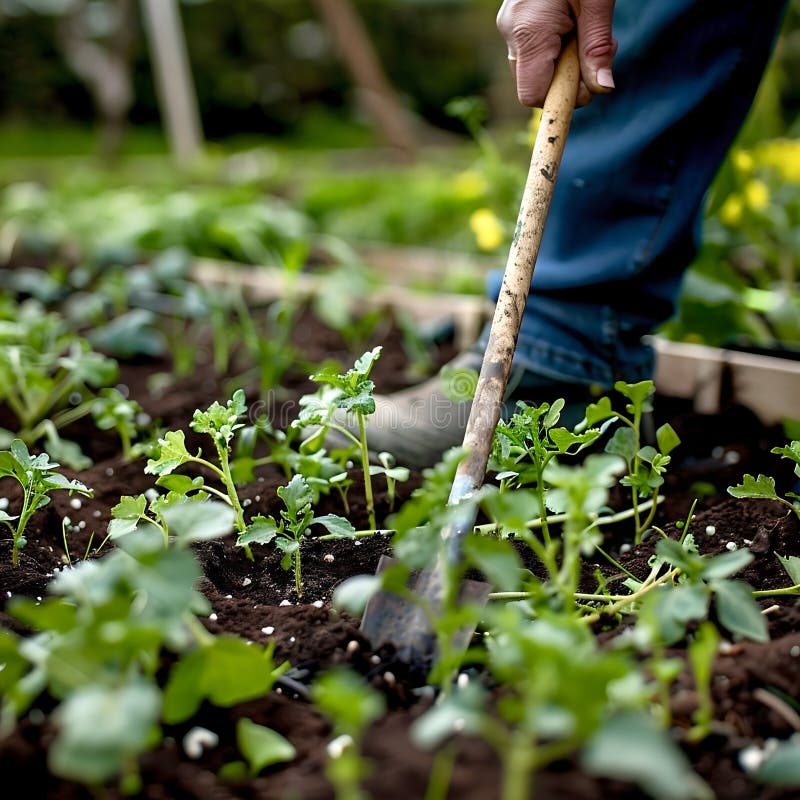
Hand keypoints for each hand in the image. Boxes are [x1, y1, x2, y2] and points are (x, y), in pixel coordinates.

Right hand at [497, 0, 616, 107]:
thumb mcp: (598, 3)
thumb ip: (596, 49)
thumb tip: (602, 90)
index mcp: (529, 32)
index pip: (533, 96)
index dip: (560, 98)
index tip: (587, 85)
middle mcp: (511, 33)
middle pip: (534, 85)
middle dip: (567, 78)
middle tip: (596, 50)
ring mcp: (509, 25)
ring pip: (535, 68)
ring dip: (563, 62)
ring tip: (584, 30)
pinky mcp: (514, 19)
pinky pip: (533, 50)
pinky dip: (556, 47)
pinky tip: (572, 24)